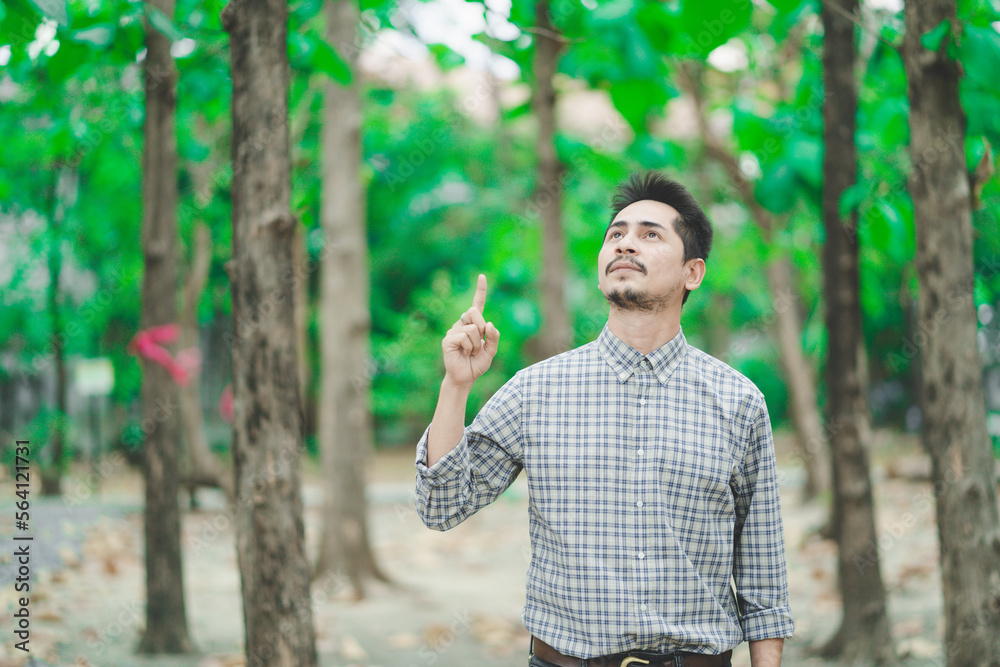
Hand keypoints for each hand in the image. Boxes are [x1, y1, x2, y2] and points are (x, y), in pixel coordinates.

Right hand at [441, 274, 499, 389]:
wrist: (465, 378)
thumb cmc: (477, 364)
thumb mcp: (491, 351)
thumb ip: (494, 337)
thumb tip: (490, 324)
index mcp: (473, 324)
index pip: (477, 304)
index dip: (480, 290)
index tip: (482, 276)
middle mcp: (462, 324)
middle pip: (474, 312)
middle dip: (482, 328)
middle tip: (478, 345)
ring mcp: (453, 331)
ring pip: (473, 328)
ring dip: (477, 344)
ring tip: (471, 352)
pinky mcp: (448, 339)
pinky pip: (465, 337)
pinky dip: (469, 348)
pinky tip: (464, 353)